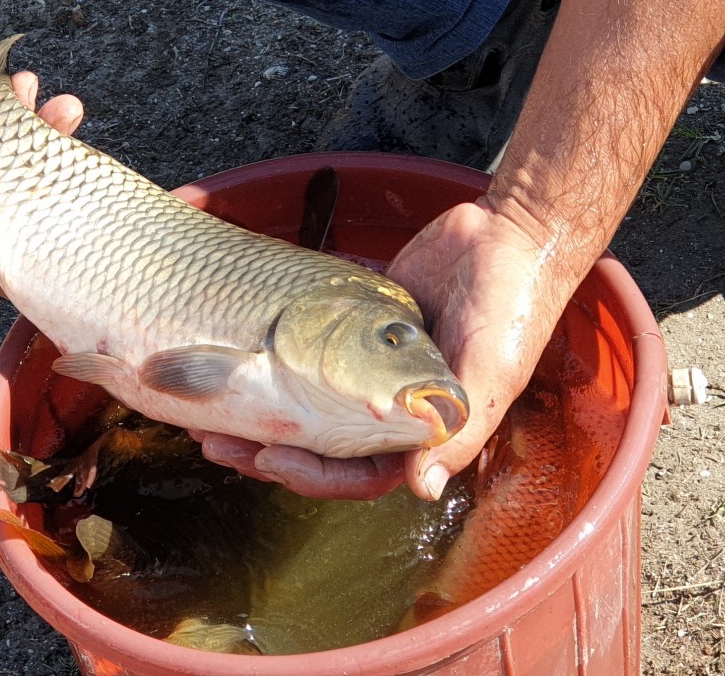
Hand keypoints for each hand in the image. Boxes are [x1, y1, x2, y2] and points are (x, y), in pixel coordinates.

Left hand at [196, 196, 577, 501]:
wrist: (514, 233)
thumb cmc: (513, 310)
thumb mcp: (491, 375)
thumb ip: (458, 431)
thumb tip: (422, 490)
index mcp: (425, 431)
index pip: (358, 473)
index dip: (310, 475)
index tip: (267, 457)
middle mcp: (393, 405)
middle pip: (320, 442)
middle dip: (267, 446)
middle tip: (214, 439)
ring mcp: (372, 365)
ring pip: (305, 398)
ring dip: (260, 403)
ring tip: (210, 403)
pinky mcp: (359, 324)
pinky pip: (309, 348)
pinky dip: (274, 352)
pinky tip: (236, 347)